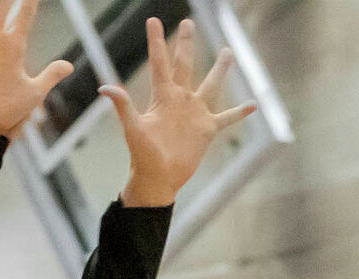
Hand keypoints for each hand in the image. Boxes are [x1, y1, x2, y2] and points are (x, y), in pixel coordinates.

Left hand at [104, 16, 256, 207]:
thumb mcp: (133, 129)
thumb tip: (105, 88)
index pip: (160, 62)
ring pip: (210, 85)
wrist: (159, 178)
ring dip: (220, 69)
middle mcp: (180, 99)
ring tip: (228, 51)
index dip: (156, 41)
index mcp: (162, 96)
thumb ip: (123, 106)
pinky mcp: (207, 129)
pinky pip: (226, 118)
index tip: (153, 20)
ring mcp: (195, 113)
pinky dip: (239, 113)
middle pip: (185, 65)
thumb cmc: (143, 156)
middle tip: (188, 22)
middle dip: (186, 43)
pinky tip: (252, 105)